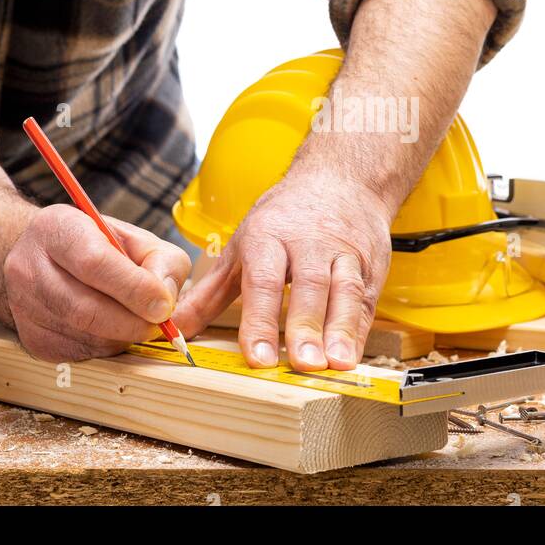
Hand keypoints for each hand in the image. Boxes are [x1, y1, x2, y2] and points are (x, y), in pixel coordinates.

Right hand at [2, 205, 191, 361]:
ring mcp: (25, 308)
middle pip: (87, 310)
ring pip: (87, 338)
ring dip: (123, 337)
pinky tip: (113, 328)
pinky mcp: (33, 341)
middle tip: (160, 324)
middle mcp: (29, 269)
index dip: (134, 289)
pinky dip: (108, 347)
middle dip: (134, 323)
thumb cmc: (95, 245)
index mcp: (57, 230)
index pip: (94, 263)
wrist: (38, 258)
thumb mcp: (133, 236)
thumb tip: (167, 302)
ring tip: (135, 319)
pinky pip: (81, 354)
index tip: (164, 306)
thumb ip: (161, 261)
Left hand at [173, 169, 392, 369]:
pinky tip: (351, 356)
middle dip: (306, 327)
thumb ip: (210, 293)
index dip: (261, 321)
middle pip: (309, 288)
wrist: (342, 180)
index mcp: (269, 237)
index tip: (258, 358)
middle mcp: (309, 243)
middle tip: (303, 364)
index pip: (264, 282)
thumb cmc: (286, 218)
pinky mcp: (370, 266)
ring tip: (334, 365)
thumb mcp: (243, 247)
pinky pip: (366, 300)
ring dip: (341, 331)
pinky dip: (360, 330)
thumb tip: (174, 326)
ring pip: (345, 293)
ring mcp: (344, 254)